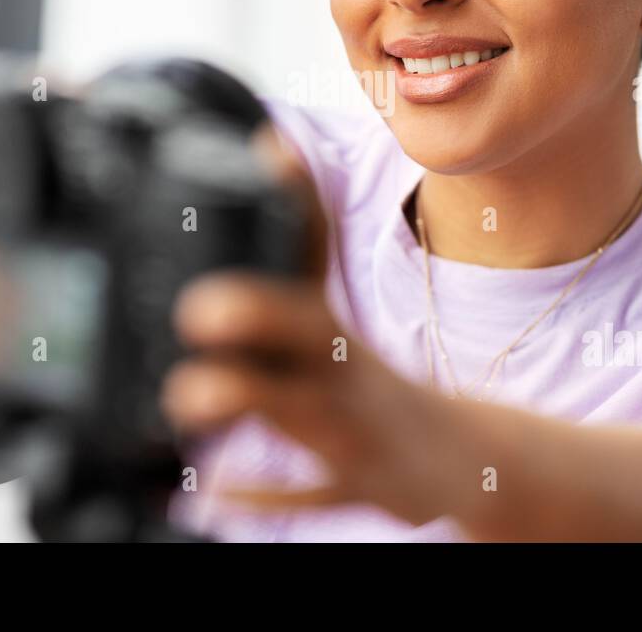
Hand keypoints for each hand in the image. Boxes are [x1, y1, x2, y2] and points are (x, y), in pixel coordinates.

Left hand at [160, 120, 456, 526]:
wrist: (454, 458)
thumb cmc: (366, 384)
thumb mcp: (327, 315)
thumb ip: (294, 241)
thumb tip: (265, 144)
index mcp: (331, 323)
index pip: (315, 250)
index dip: (292, 202)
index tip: (263, 156)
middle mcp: (346, 365)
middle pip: (310, 329)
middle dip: (259, 312)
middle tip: (199, 306)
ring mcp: (356, 425)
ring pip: (308, 410)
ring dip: (250, 400)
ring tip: (187, 394)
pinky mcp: (359, 482)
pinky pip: (313, 493)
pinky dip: (268, 496)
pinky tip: (213, 494)